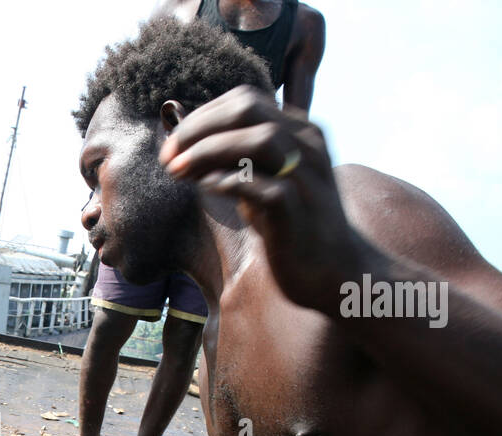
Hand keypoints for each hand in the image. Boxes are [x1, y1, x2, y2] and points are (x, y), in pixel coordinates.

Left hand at [160, 86, 363, 313]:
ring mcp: (307, 175)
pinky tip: (205, 188)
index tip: (173, 144)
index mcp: (299, 131)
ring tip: (178, 172)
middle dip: (199, 129)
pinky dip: (228, 181)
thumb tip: (183, 144)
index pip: (245, 100)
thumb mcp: (260, 182)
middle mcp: (308, 145)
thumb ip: (233, 160)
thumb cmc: (289, 225)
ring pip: (259, 140)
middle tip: (168, 156)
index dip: (202, 117)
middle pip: (249, 110)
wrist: (332, 269)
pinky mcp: (299, 208)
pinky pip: (262, 185)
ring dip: (208, 151)